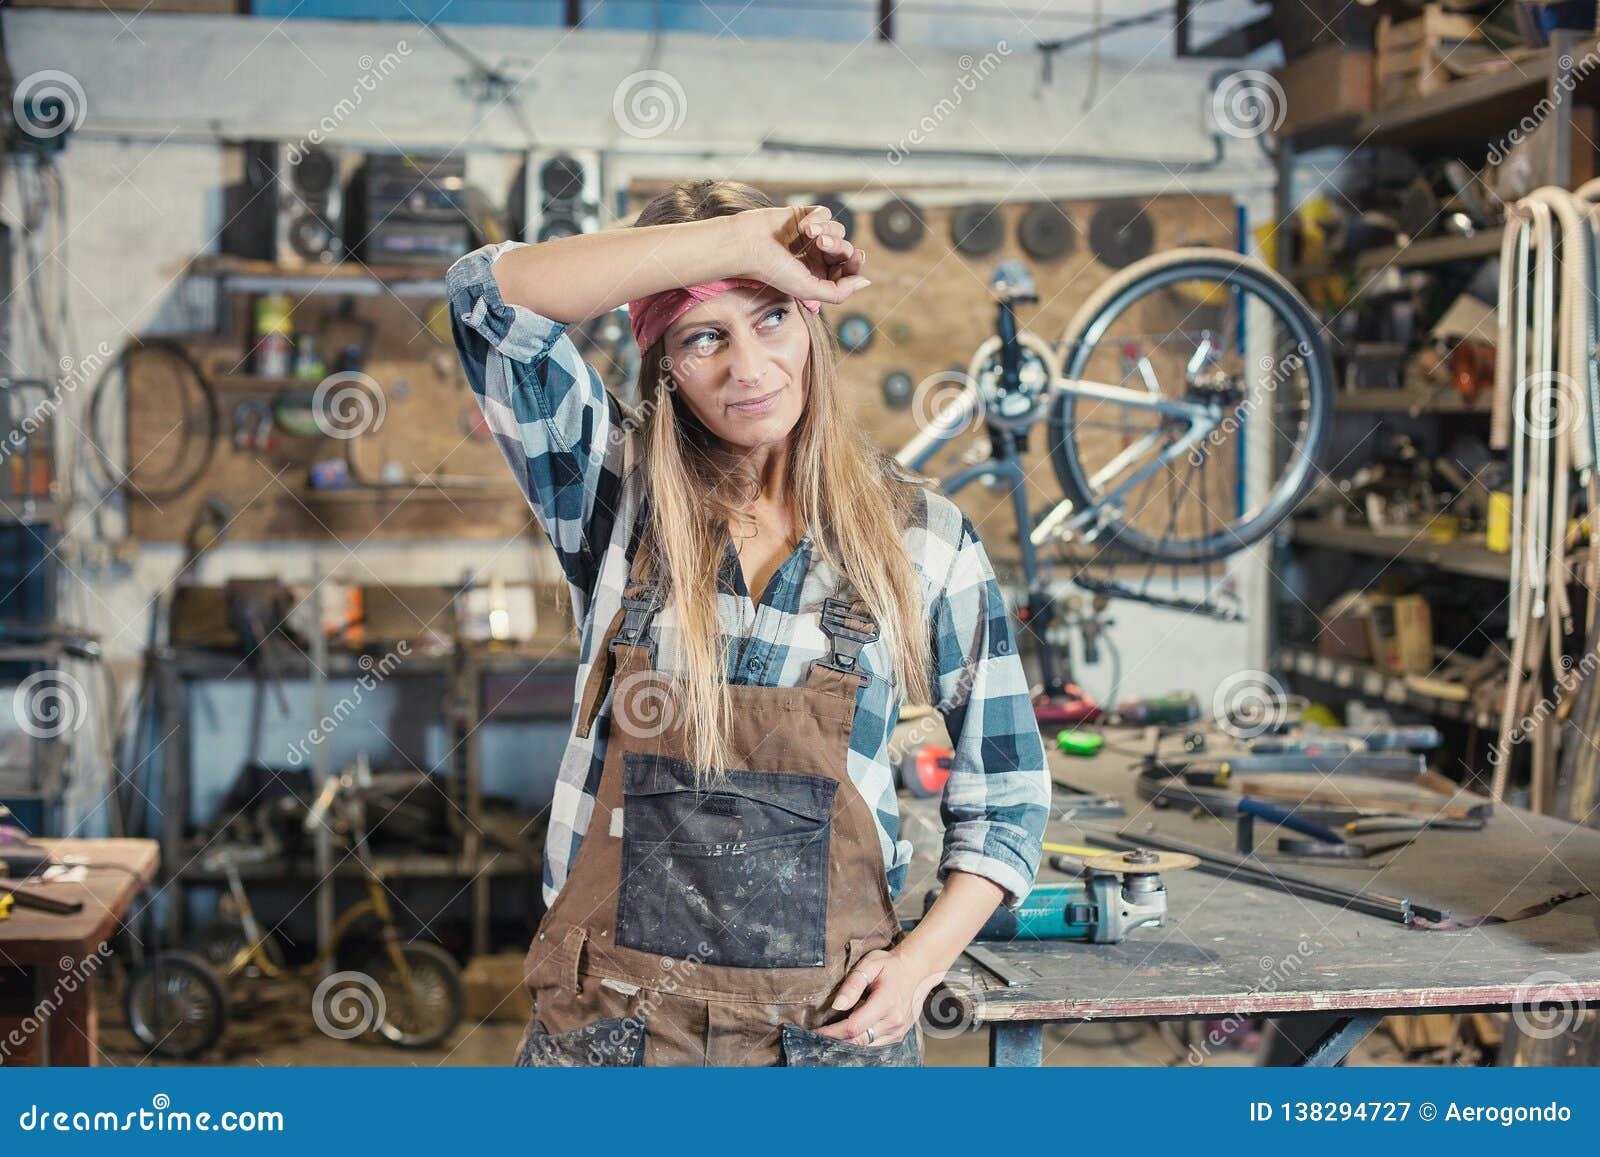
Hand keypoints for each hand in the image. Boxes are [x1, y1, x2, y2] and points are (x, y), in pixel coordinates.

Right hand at [735, 205, 869, 305]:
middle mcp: (817, 258)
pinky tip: (802, 225)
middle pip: (846, 250)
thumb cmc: (773, 270)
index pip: (849, 271)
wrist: (748, 245)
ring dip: (828, 231)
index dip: (856, 264)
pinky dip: (818, 218)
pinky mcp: (805, 216)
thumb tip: (865, 282)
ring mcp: (812, 237)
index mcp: (819, 277)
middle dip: (837, 246)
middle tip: (820, 244)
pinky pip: (826, 213)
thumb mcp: (808, 289)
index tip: (858, 256)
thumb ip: (838, 292)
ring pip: (839, 230)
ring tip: (809, 233)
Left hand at [813, 945, 941, 1046]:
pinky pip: (875, 1046)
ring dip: (847, 1045)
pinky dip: (860, 1043)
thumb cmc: (891, 965)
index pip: (854, 1027)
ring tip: (830, 1037)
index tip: (816, 1032)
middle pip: (859, 1041)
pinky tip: (849, 1037)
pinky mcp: (898, 1036)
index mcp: (886, 1003)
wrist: (916, 971)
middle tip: (818, 1037)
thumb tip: (837, 1005)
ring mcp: (897, 1031)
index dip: (832, 1032)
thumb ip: (853, 984)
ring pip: (867, 1047)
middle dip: (836, 1041)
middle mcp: (894, 1021)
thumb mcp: (870, 965)